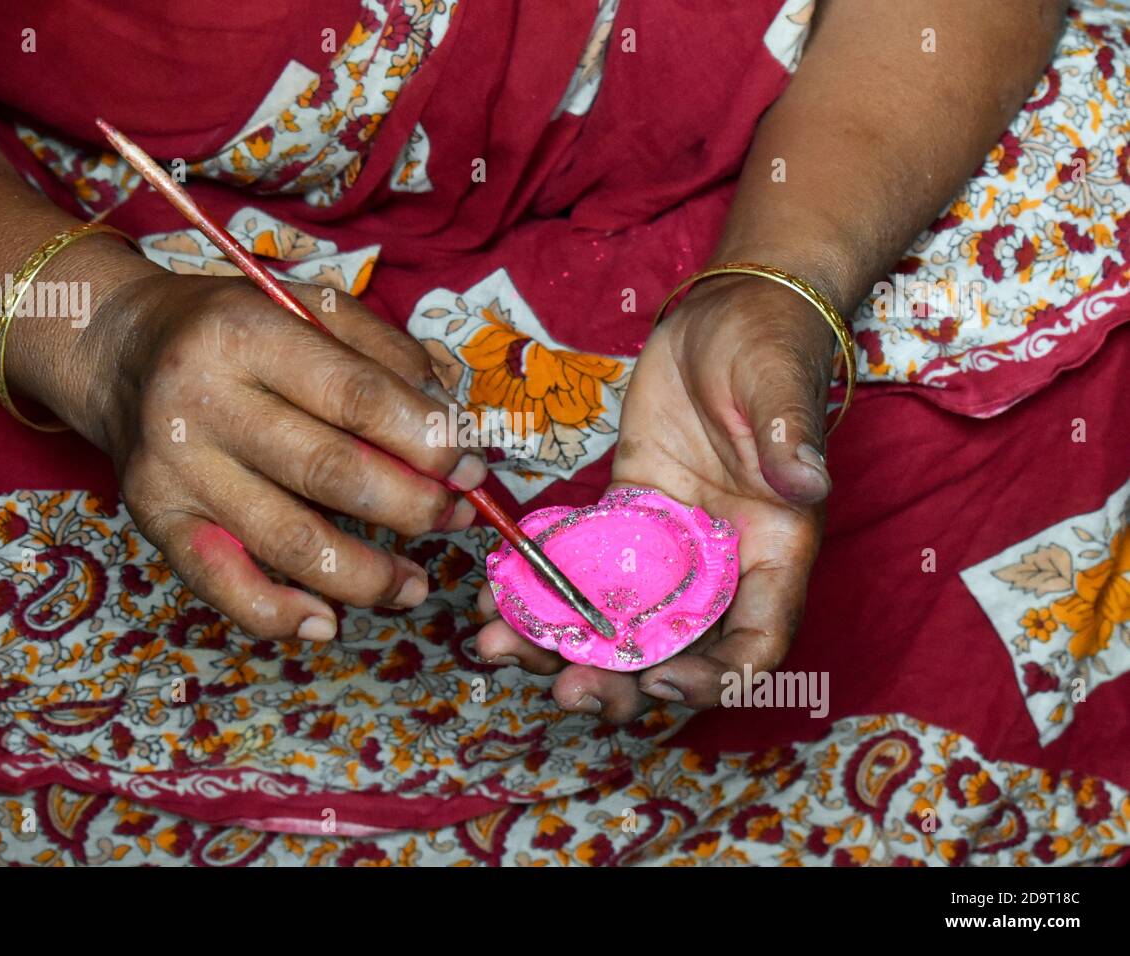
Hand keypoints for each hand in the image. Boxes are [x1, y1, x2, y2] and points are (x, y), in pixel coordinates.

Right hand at [60, 271, 486, 642]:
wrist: (120, 349)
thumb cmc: (236, 328)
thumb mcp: (309, 306)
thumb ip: (387, 355)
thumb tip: (453, 426)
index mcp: (247, 334)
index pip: (357, 397)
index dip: (427, 440)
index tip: (470, 468)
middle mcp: (202, 401)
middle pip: (329, 473)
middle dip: (411, 507)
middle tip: (454, 518)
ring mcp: (175, 468)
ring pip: (288, 541)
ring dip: (367, 576)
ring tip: (414, 585)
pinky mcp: (156, 520)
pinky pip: (222, 585)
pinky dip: (280, 615)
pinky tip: (328, 621)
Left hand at [477, 274, 834, 721]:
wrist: (725, 312)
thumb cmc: (768, 344)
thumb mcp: (778, 385)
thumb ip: (789, 436)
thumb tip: (807, 482)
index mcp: (774, 551)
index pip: (754, 644)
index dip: (713, 679)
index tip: (657, 679)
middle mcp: (722, 564)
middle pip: (675, 652)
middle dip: (620, 682)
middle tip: (565, 690)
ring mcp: (668, 549)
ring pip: (618, 622)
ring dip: (563, 646)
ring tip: (501, 647)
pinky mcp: (624, 521)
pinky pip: (580, 570)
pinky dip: (541, 589)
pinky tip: (494, 592)